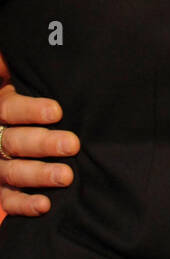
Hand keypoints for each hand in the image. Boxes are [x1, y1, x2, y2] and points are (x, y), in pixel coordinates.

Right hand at [0, 50, 78, 216]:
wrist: (18, 128)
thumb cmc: (27, 103)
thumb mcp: (19, 80)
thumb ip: (13, 66)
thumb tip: (14, 53)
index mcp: (0, 109)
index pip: (10, 109)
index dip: (31, 110)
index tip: (57, 111)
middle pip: (14, 141)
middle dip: (43, 144)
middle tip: (73, 144)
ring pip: (13, 172)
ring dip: (39, 175)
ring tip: (67, 176)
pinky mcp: (0, 190)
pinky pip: (7, 201)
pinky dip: (23, 205)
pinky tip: (44, 205)